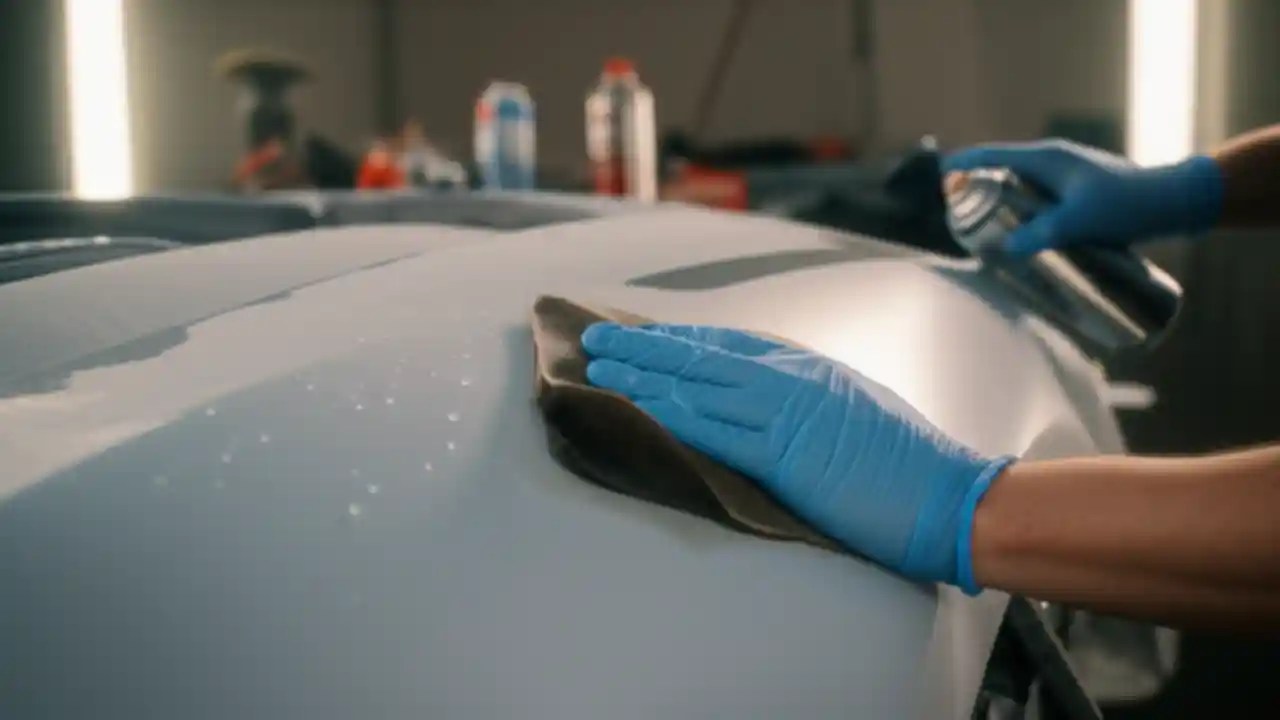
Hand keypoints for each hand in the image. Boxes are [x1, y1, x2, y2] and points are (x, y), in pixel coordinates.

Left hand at [582, 322, 1012, 590]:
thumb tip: (770, 408)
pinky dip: (671, 414)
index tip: (639, 335)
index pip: (728, 345)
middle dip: (643, 345)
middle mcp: (793, 379)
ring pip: (697, 384)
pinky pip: (716, 429)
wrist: (953, 498)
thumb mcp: (855, 415)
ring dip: (640, 374)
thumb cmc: (911, 467)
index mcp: (810, 370)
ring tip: (595, 366)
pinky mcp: (786, 454)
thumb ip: (809, 405)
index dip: (676, 340)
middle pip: (700, 354)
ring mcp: (789, 413)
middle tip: (594, 338)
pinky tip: (636, 405)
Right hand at [943, 139, 1222, 254]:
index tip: (938, 179)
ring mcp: (1066, 177)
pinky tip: (1019, 237)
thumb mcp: (1080, 220)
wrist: (1173, 202)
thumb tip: (1004, 250)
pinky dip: (1021, 213)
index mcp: (1046, 158)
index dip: (962, 165)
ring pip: (1019, 188)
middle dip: (976, 189)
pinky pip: (1037, 200)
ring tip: (981, 230)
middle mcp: (1053, 162)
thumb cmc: (1128, 204)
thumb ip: (1041, 233)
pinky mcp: (1077, 194)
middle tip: (956, 214)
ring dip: (999, 204)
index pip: (991, 155)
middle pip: (1001, 171)